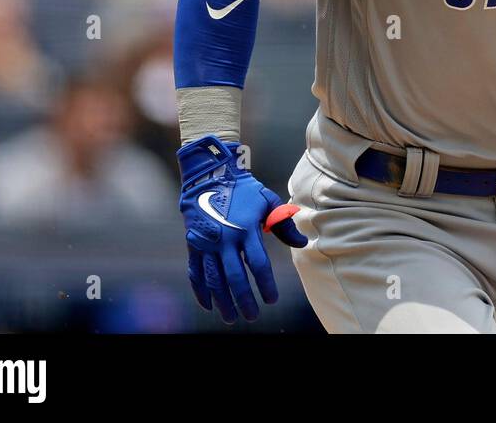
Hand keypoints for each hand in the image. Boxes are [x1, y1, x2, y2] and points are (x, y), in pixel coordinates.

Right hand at [177, 135, 306, 322]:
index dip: (266, 284)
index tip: (272, 300)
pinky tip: (209, 306)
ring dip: (223, 301)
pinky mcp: (193, 245)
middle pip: (235, 277)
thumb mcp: (267, 200)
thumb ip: (283, 223)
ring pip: (213, 280)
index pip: (258, 264)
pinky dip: (200, 291)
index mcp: (246, 229)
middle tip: (253, 316)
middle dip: (244, 299)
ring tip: (232, 317)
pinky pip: (195, 273)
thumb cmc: (244, 190)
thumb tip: (302, 242)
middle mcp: (224, 239)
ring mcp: (206, 243)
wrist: (210, 177)